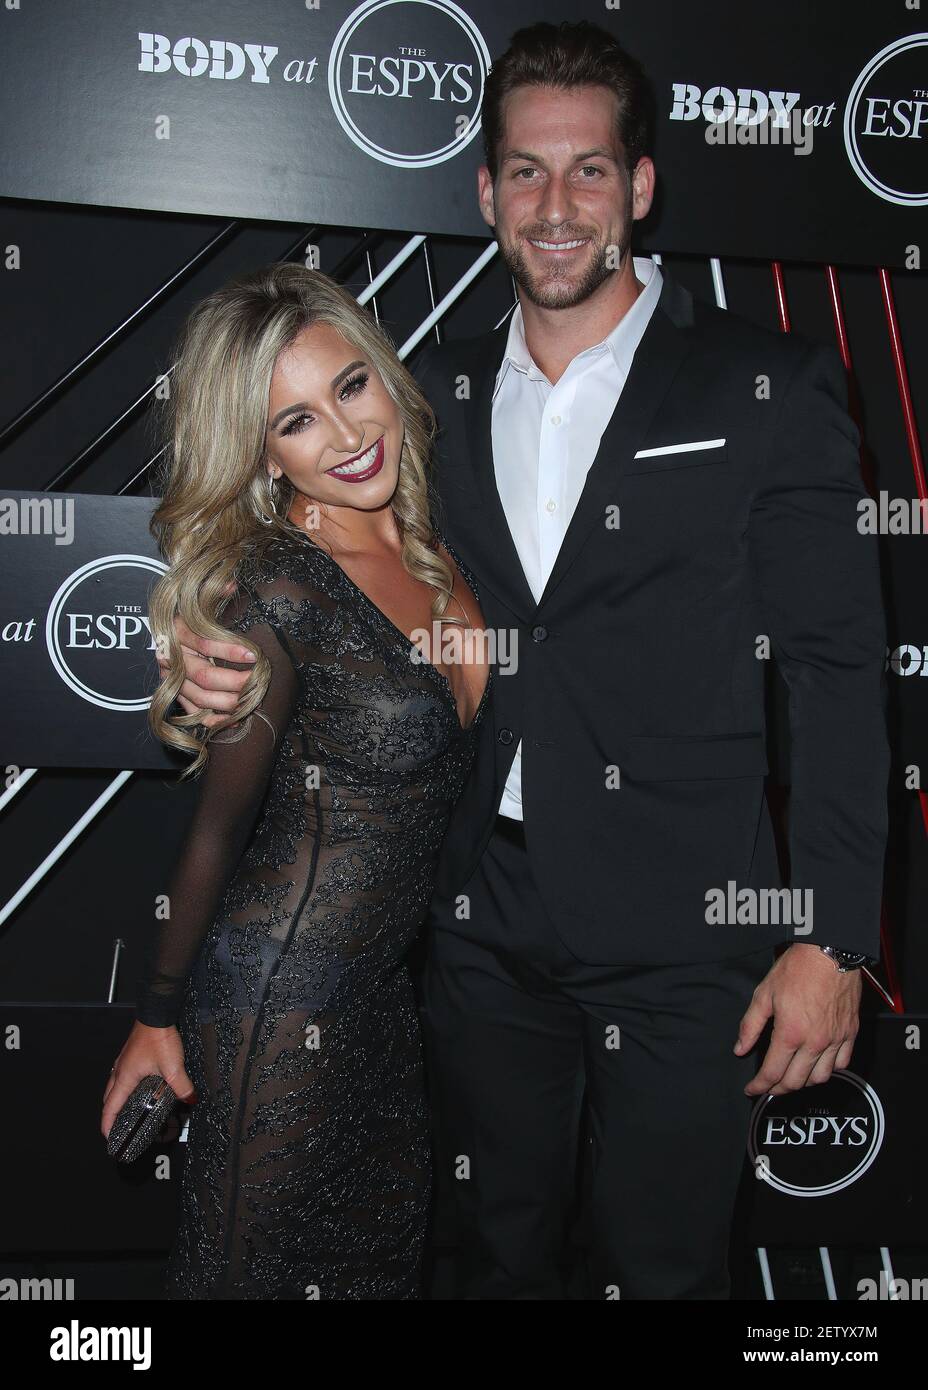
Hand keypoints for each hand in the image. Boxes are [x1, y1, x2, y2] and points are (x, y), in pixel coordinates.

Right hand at [101, 1021, 196, 1140]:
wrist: (156, 1013)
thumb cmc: (158, 1036)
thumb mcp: (173, 1066)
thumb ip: (182, 1086)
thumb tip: (189, 1099)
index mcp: (124, 1078)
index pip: (110, 1108)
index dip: (108, 1126)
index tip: (108, 1138)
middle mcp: (120, 1071)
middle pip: (108, 1099)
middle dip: (110, 1115)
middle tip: (116, 1127)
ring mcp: (124, 1062)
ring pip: (113, 1086)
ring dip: (117, 1100)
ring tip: (127, 1110)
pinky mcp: (130, 1055)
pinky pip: (121, 1076)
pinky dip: (124, 1087)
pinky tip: (138, 1087)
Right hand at [159, 580, 254, 728]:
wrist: (160, 632)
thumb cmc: (188, 616)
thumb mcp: (198, 600)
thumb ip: (214, 592)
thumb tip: (230, 584)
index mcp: (177, 631)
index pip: (205, 643)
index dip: (231, 651)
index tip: (255, 656)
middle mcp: (173, 657)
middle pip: (204, 676)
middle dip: (234, 682)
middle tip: (255, 682)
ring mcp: (172, 678)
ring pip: (200, 698)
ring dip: (227, 702)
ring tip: (249, 699)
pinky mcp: (175, 694)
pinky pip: (193, 712)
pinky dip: (213, 719)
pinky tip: (234, 717)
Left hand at [734, 943, 860, 1096]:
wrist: (830, 953)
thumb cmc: (797, 969)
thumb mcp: (764, 994)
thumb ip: (751, 1025)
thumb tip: (740, 1048)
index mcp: (790, 1033)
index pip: (772, 1073)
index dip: (759, 1086)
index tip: (753, 1089)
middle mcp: (815, 1042)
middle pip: (796, 1082)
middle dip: (778, 1089)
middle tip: (769, 1086)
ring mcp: (835, 1039)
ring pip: (820, 1078)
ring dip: (804, 1083)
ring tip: (792, 1077)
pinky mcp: (850, 1033)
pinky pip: (842, 1064)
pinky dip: (828, 1070)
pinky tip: (818, 1064)